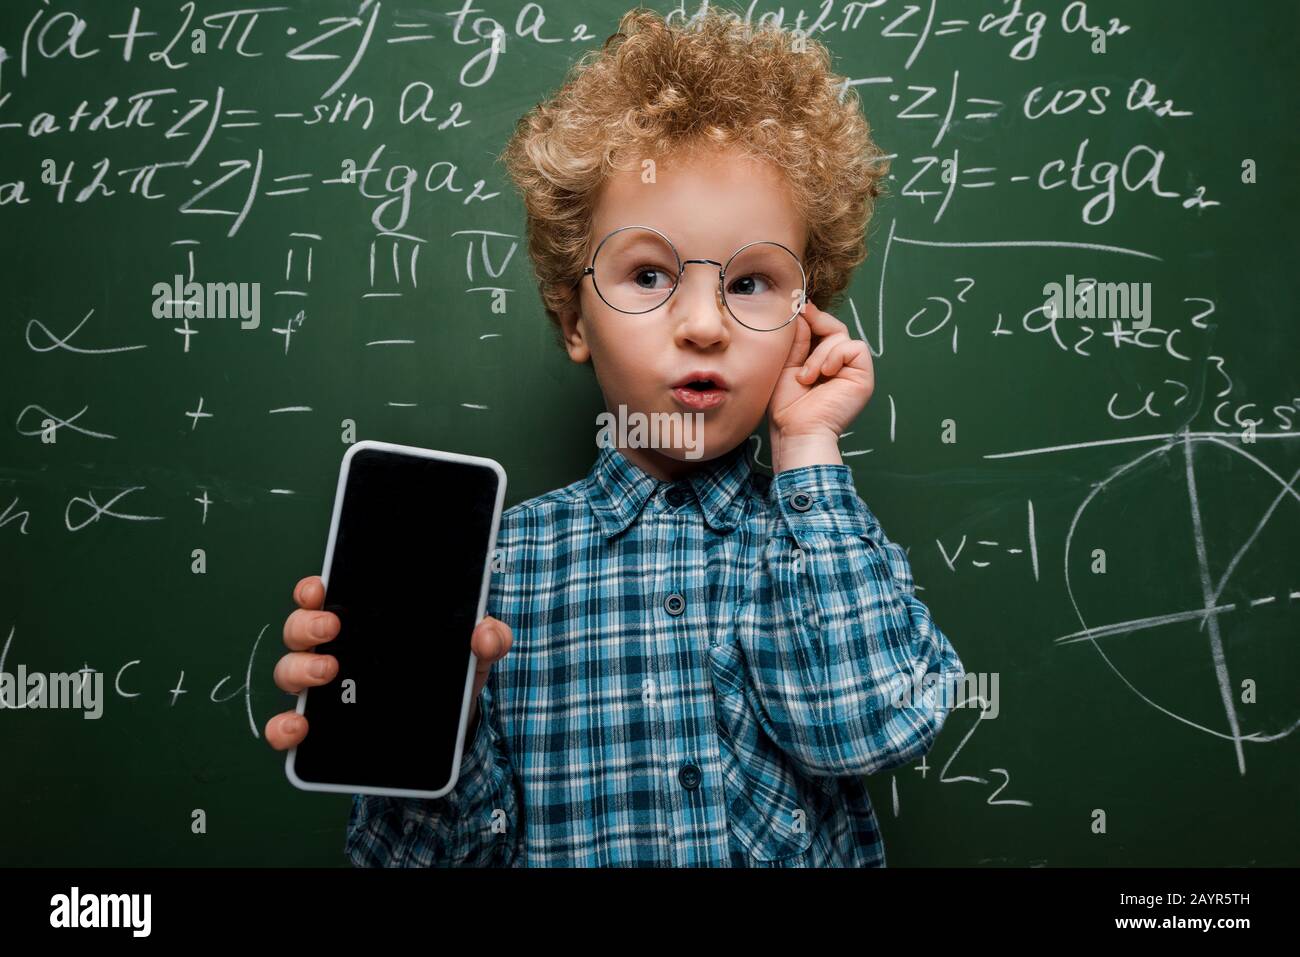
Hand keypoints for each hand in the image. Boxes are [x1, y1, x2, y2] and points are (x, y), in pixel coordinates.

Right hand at [263, 575, 513, 751]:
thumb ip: (489, 638)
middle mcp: (336, 650)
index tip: (318, 587)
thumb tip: (486, 631)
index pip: (324, 596)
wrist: (450, 729)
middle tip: (332, 627)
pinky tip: (298, 728)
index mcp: (364, 621)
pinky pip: (287, 726)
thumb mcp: (473, 654)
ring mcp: (324, 690)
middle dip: (306, 623)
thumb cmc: (450, 676)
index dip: (312, 588)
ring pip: (288, 670)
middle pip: (299, 628)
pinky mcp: (323, 728)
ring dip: (299, 668)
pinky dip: (282, 727)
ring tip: (330, 671)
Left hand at [766, 300, 874, 471]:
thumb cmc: (788, 407)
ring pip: (841, 337)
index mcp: (820, 362)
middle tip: (801, 318)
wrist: (797, 431)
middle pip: (835, 328)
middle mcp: (838, 365)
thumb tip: (803, 312)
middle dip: (817, 322)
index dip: (812, 317)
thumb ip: (798, 341)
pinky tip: (824, 373)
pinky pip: (855, 348)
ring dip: (819, 354)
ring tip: (806, 377)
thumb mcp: (787, 366)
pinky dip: (836, 356)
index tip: (798, 307)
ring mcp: (852, 370)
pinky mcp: (863, 377)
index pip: (822, 330)